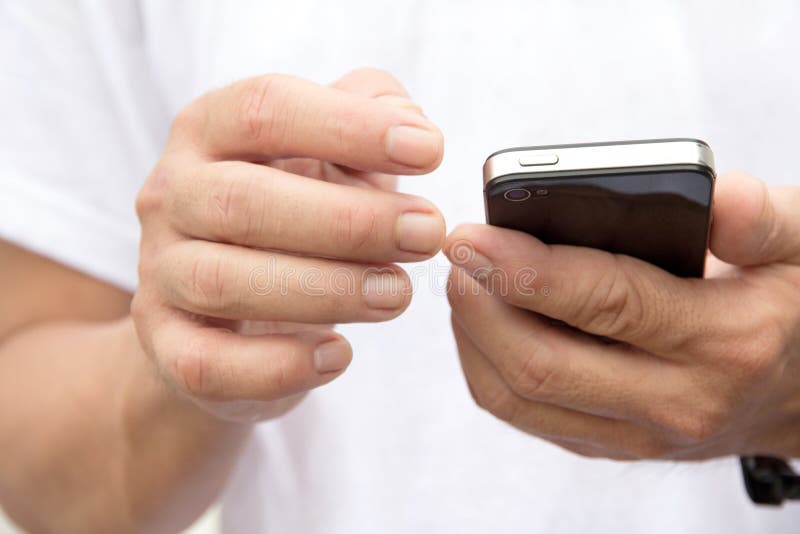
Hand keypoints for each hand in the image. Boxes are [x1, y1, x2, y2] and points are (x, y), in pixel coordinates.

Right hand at [133, 68, 444, 421]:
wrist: (231, 304)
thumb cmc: (294, 211)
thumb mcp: (331, 153)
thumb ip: (370, 115)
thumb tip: (413, 124)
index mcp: (208, 130)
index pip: (265, 109)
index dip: (348, 127)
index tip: (430, 152)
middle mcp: (170, 195)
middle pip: (242, 199)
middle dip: (348, 221)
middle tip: (426, 234)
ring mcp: (159, 273)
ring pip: (223, 283)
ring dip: (325, 290)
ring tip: (398, 294)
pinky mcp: (165, 346)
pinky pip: (206, 364)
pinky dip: (278, 365)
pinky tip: (340, 355)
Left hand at [445, 172, 799, 459]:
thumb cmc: (789, 307)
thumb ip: (764, 219)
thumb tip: (717, 197)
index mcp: (723, 340)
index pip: (607, 304)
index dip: (527, 269)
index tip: (470, 236)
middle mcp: (674, 401)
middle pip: (542, 364)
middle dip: (481, 306)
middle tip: (456, 252)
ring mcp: (634, 434)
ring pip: (517, 398)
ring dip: (473, 336)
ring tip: (465, 279)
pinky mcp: (605, 444)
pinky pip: (522, 412)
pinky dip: (486, 363)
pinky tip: (484, 318)